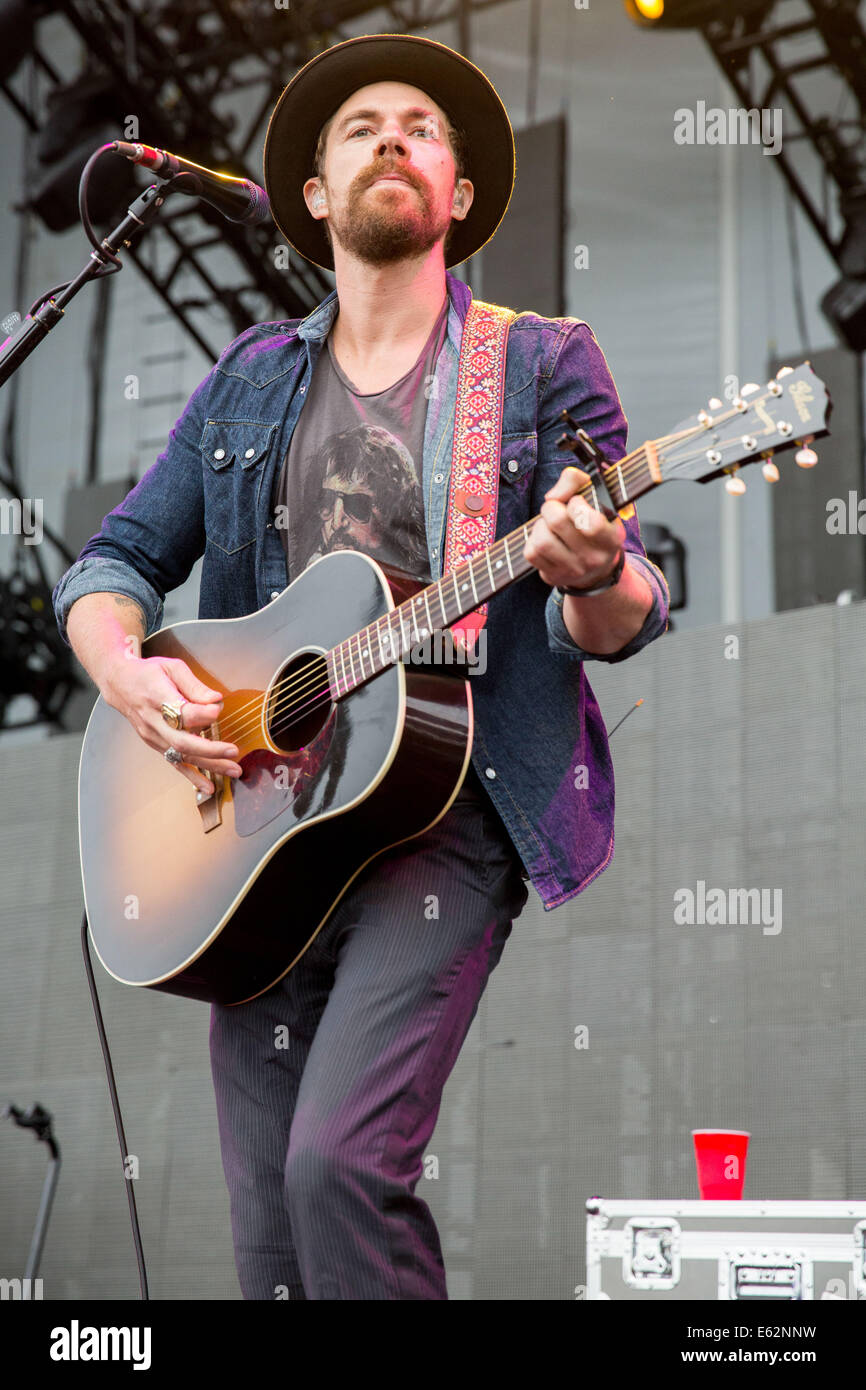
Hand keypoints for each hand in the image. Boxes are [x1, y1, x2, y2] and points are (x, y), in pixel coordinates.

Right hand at [103, 656, 242, 795]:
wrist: (120, 683)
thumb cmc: (149, 673)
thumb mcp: (172, 667)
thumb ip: (195, 685)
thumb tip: (216, 700)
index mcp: (156, 696)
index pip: (180, 711)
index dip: (201, 713)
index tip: (217, 710)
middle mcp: (153, 720)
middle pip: (181, 740)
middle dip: (210, 750)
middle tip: (233, 751)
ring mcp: (153, 736)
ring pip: (181, 755)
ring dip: (209, 765)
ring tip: (232, 770)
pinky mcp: (155, 744)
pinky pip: (175, 763)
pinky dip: (193, 776)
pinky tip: (209, 787)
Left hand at [523, 465, 625, 590]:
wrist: (595, 569)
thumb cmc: (593, 524)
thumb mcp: (596, 498)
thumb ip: (575, 481)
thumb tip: (552, 496)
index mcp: (612, 538)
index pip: (590, 522)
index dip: (576, 504)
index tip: (577, 502)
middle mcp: (594, 558)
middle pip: (557, 521)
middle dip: (551, 507)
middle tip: (556, 509)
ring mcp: (573, 570)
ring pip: (542, 540)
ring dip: (540, 526)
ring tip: (549, 526)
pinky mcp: (553, 577)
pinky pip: (531, 553)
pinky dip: (533, 540)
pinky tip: (546, 539)